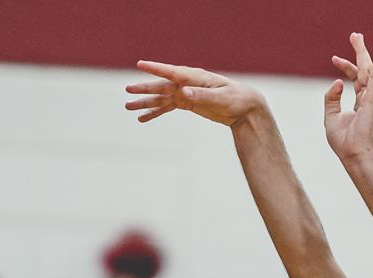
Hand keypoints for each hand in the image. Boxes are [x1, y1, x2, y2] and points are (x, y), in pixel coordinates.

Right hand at [126, 61, 265, 125]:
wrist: (245, 108)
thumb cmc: (236, 99)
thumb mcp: (220, 98)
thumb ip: (201, 96)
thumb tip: (183, 92)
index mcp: (196, 77)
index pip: (172, 72)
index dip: (156, 68)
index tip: (140, 64)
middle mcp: (187, 83)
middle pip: (162, 86)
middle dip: (144, 88)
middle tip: (127, 90)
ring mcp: (186, 93)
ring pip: (161, 98)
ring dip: (145, 102)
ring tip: (128, 107)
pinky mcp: (187, 103)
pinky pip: (167, 107)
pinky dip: (155, 112)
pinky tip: (143, 118)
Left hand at [323, 32, 372, 160]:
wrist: (353, 154)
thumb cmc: (344, 141)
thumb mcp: (330, 116)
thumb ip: (331, 98)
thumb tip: (337, 81)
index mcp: (361, 102)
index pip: (355, 78)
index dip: (345, 66)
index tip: (334, 58)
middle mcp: (369, 98)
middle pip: (364, 69)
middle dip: (359, 52)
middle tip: (355, 35)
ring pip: (368, 69)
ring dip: (363, 52)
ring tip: (357, 36)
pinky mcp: (372, 100)